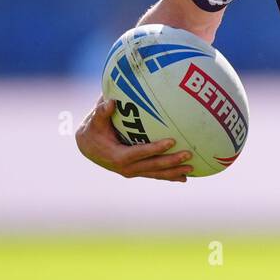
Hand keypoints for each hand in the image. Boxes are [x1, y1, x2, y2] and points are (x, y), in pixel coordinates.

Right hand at [75, 98, 193, 180]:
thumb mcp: (95, 121)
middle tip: (188, 154)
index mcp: (118, 156)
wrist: (88, 148)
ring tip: (191, 168)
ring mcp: (133, 172)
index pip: (140, 153)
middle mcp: (126, 168)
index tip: (171, 141)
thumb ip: (102, 112)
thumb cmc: (93, 130)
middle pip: (153, 166)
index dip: (155, 148)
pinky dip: (169, 176)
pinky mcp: (137, 172)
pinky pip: (155, 175)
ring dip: (174, 172)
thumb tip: (110, 102)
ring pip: (156, 173)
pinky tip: (184, 177)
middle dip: (171, 161)